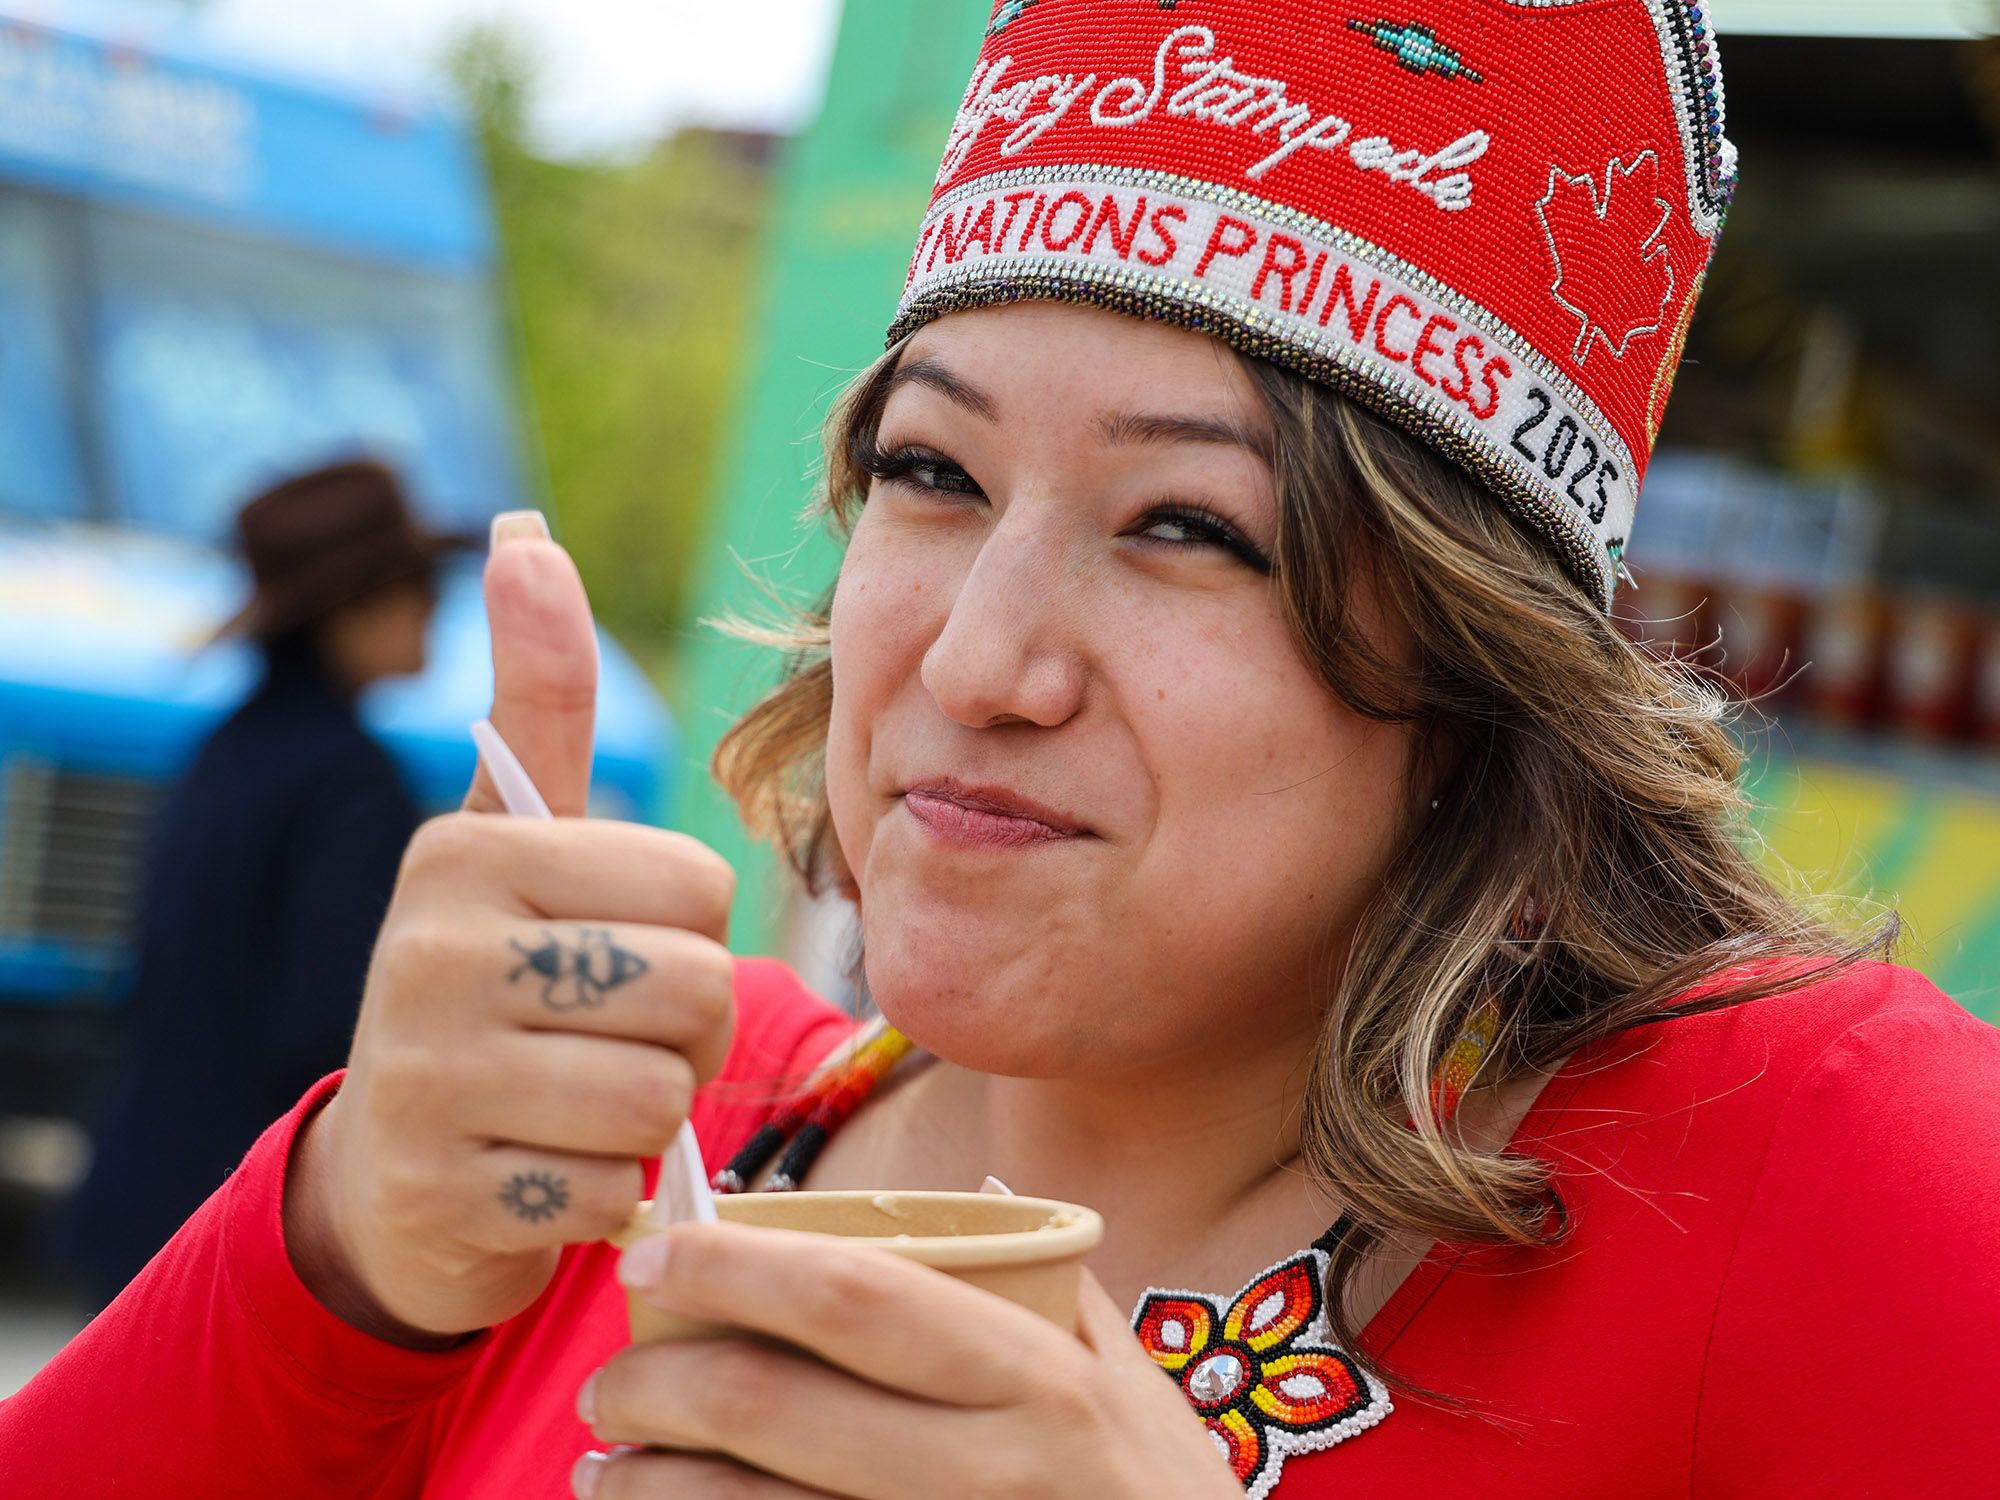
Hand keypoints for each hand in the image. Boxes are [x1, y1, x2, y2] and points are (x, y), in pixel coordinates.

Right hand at [283, 517, 736, 1339]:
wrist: (396, 1172)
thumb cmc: (495, 978)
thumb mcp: (513, 836)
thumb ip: (541, 695)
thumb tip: (524, 530)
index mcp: (467, 851)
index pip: (699, 891)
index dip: (693, 941)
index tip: (624, 958)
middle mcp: (429, 951)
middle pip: (694, 989)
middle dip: (683, 1033)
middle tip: (611, 1041)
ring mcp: (426, 1079)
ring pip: (659, 1097)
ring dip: (646, 1120)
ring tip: (578, 1105)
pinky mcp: (440, 1199)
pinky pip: (612, 1194)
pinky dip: (603, 1198)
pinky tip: (540, 1175)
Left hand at [571, 1224, 1242, 1499]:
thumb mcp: (1135, 1395)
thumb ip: (1057, 1300)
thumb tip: (981, 1213)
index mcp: (1042, 1385)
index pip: (862, 1300)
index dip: (741, 1267)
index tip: (657, 1249)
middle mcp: (997, 1472)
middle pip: (784, 1408)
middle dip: (664, 1382)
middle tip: (609, 1373)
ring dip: (655, 1491)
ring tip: (604, 1471)